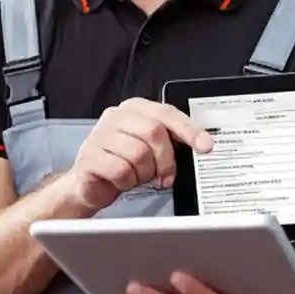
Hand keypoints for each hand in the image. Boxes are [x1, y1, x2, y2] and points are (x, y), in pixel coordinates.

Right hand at [67, 98, 212, 212]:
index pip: (166, 113)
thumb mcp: (150, 149)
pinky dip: (127, 182)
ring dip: (144, 173)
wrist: (90, 185)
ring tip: (137, 177)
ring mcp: (100, 135)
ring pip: (138, 153)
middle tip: (165, 176)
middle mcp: (116, 117)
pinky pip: (120, 170)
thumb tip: (200, 145)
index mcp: (134, 108)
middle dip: (165, 160)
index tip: (205, 145)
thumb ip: (170, 141)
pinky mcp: (89, 156)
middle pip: (154, 132)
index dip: (189, 130)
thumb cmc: (123, 164)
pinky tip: (123, 181)